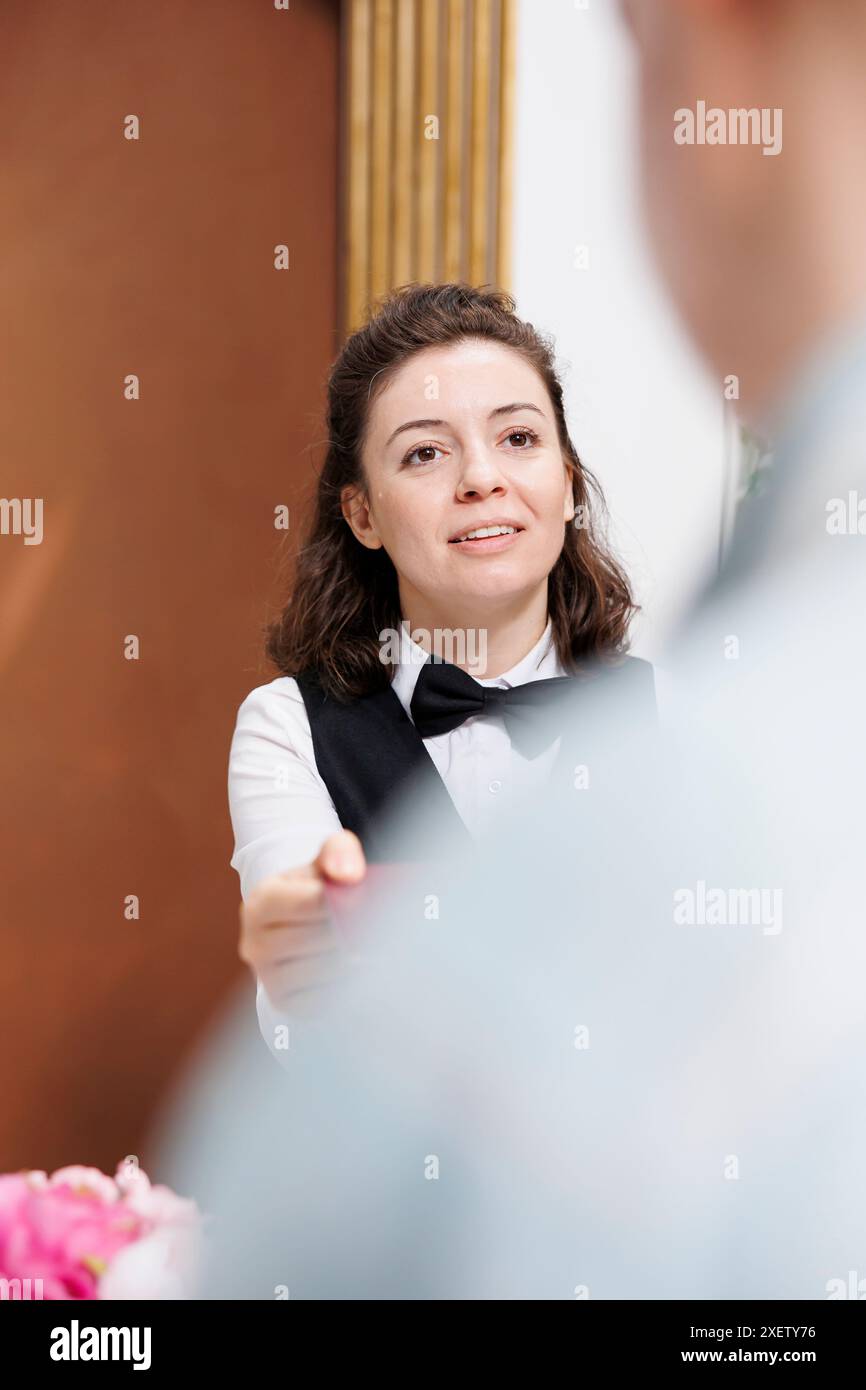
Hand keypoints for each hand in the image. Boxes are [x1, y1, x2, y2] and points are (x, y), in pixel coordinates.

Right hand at [238, 829, 366, 1015]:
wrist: (300, 927)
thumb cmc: (315, 890)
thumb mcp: (325, 862)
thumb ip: (338, 853)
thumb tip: (348, 876)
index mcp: (261, 902)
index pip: (313, 902)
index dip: (345, 900)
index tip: (361, 900)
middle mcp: (255, 943)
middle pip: (323, 936)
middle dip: (354, 929)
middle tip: (375, 924)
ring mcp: (267, 977)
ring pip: (328, 968)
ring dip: (356, 957)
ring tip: (369, 944)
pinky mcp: (285, 1002)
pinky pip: (326, 997)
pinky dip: (348, 982)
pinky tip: (356, 967)